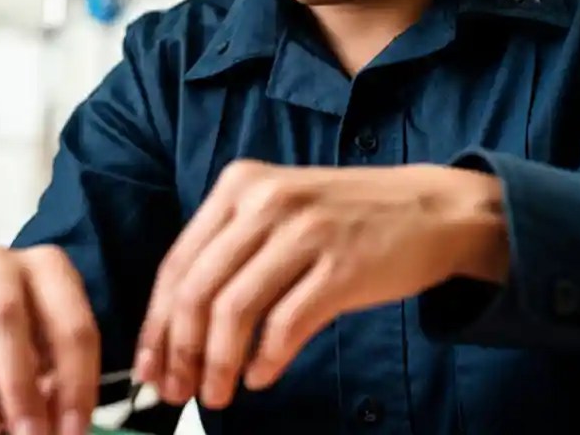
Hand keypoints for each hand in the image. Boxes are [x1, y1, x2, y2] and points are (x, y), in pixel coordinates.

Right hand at [0, 245, 98, 434]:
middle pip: (4, 314)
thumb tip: (59, 428)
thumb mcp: (55, 353)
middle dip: (18, 382)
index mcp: (47, 268)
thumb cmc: (31, 338)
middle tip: (27, 434)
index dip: (76, 384)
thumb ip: (59, 382)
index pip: (71, 324)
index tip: (70, 431)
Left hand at [134, 160, 507, 409]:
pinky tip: (260, 377)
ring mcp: (305, 232)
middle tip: (176, 390)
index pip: (177, 264)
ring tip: (217, 394)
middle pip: (198, 290)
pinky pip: (287, 324)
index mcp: (239, 186)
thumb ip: (230, 253)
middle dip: (180, 352)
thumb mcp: (278, 211)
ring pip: (235, 310)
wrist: (431, 207)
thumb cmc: (348, 218)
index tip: (148, 367)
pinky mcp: (342, 266)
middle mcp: (266, 201)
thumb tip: (179, 325)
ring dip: (218, 364)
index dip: (156, 324)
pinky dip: (266, 360)